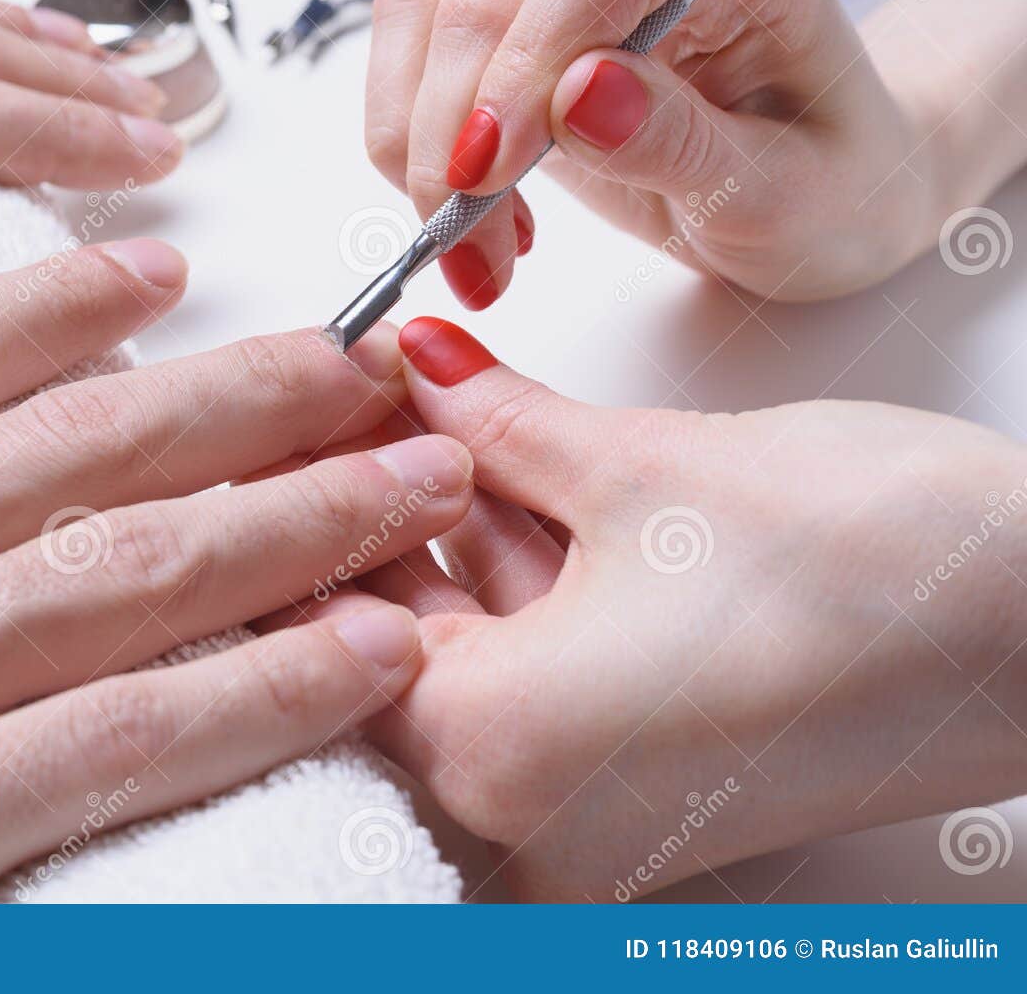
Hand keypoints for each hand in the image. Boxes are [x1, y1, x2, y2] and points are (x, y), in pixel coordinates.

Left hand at [359, 316, 1026, 900]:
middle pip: (393, 639)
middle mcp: (530, 814)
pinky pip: (541, 677)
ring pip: (472, 651)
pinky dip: (523, 586)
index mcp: (497, 753)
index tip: (307, 416)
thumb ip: (497, 419)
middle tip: (365, 397)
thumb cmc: (873, 568)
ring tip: (429, 412)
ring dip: (452, 538)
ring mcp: (593, 812)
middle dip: (381, 509)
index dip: (315, 500)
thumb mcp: (642, 466)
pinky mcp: (649, 785)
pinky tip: (507, 479)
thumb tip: (416, 366)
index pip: (330, 626)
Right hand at [364, 0, 1026, 307]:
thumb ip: (685, 141)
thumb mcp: (784, 193)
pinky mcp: (513, 32)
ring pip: (426, 24)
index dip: (521, 62)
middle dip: (455, 143)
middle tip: (478, 263)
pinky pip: (413, 58)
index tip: (487, 176)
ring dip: (421, 153)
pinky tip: (478, 214)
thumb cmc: (827, 184)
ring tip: (483, 254)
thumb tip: (576, 94)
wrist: (816, 189)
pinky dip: (412, 148)